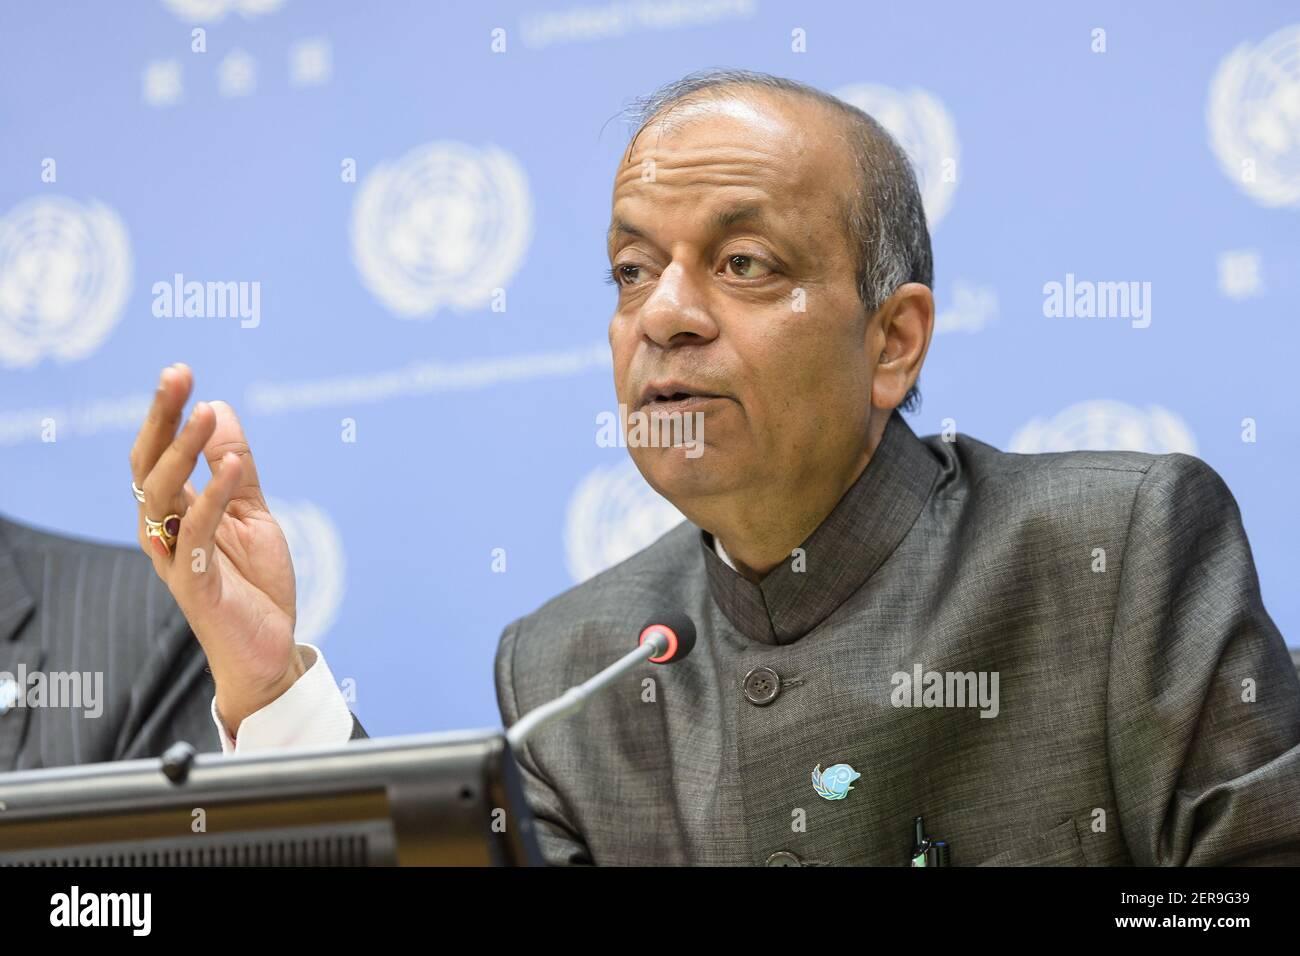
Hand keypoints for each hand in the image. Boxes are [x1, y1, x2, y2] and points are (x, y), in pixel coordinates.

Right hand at [130, 363, 303, 735]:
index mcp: (176, 511)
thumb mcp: (252, 514)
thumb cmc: (254, 583)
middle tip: (176, 374)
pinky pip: (197, 533)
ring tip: (205, 412)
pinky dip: (213, 497)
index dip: (166, 413)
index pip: (159, 453)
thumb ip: (236, 470)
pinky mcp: (194, 582)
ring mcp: (175, 555)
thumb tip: (220, 409)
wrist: (269, 648)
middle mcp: (165, 530)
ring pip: (161, 494)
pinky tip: (232, 467)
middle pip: (148, 464)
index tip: (180, 372)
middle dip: (161, 418)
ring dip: (184, 450)